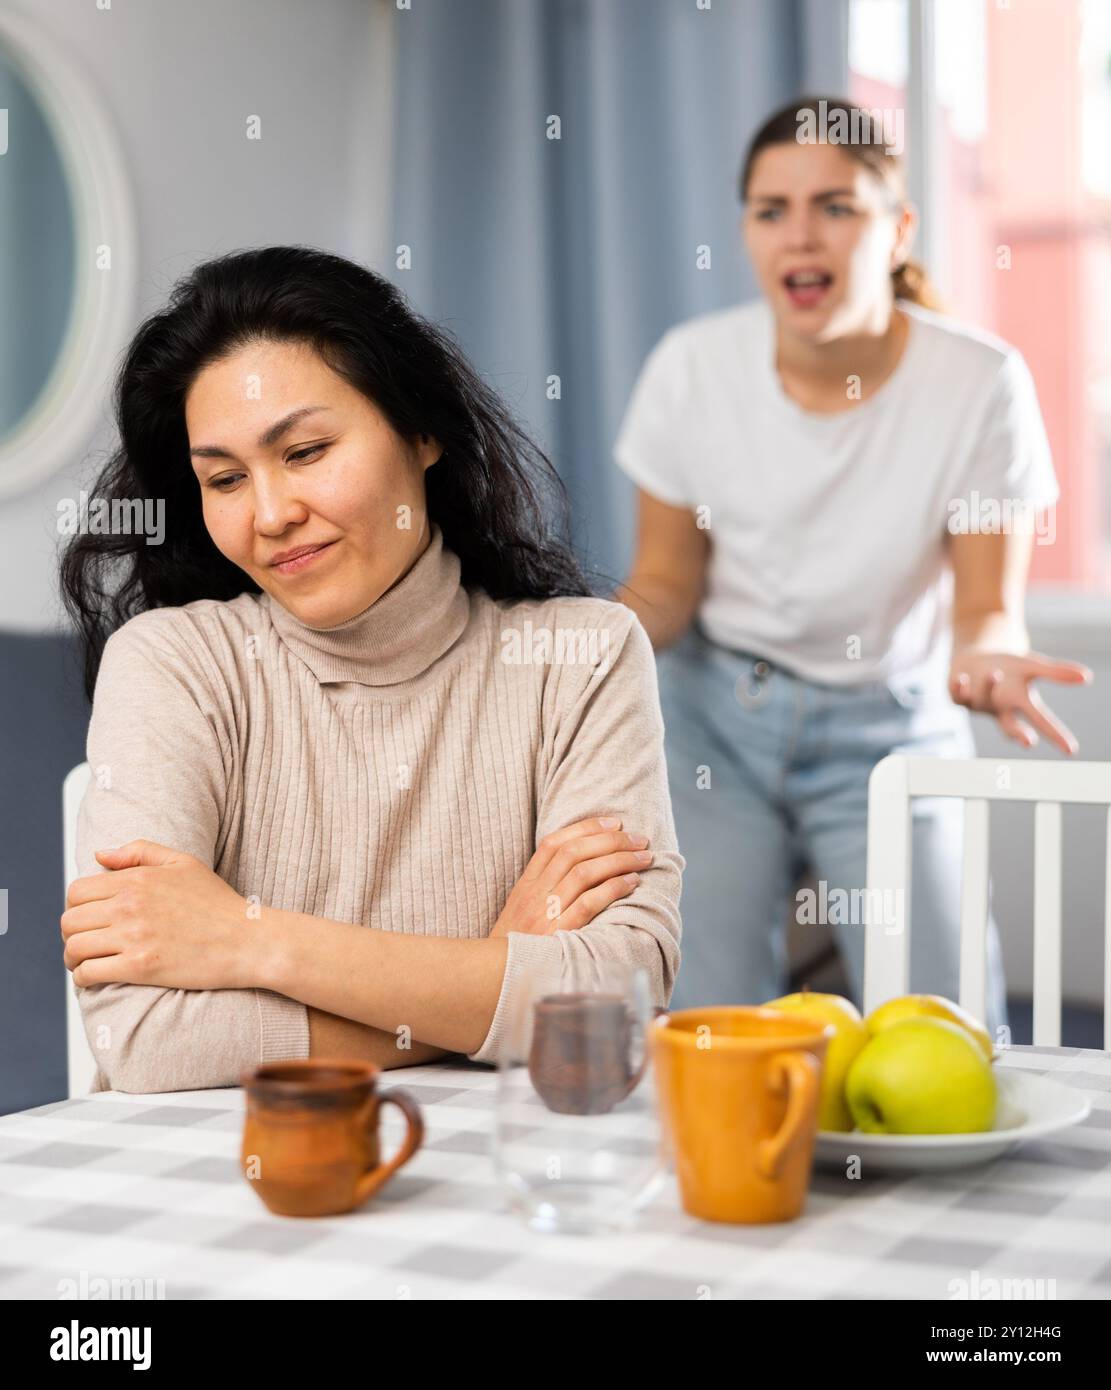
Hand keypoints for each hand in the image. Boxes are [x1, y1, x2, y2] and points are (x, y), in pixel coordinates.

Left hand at [61, 839, 255, 989]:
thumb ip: (140, 852)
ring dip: (73, 958)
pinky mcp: (140, 967)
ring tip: (86, 962)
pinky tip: (95, 977)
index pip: (77, 892)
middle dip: (72, 934)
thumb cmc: (219, 904)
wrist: (248, 940)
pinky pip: (89, 974)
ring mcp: (134, 937)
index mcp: (137, 879)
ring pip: (74, 948)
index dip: (77, 908)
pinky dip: (84, 978)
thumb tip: (100, 855)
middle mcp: (130, 905)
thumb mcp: (183, 863)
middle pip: (70, 921)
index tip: (88, 920)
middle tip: (86, 943)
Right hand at [491, 816, 652, 937]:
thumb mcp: (521, 912)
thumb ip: (544, 889)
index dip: (586, 828)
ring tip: (643, 858)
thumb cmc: (515, 947)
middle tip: (640, 839)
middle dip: (611, 841)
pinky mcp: (558, 935)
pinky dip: (613, 888)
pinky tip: (632, 883)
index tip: (614, 823)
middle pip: (574, 853)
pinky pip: (589, 903)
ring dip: (619, 860)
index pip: (554, 843)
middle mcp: (534, 894)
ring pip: (584, 872)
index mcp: (525, 885)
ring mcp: (545, 914)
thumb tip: (583, 867)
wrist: (496, 980)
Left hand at [948, 650, 1091, 754]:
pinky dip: (959, 687)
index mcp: (1020, 703)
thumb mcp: (1032, 666)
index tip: (1071, 749)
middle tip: (1030, 741)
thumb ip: (1057, 673)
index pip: (1041, 721)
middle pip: (1009, 726)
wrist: (974, 660)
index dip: (1056, 735)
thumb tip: (1087, 677)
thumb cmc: (1007, 667)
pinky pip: (957, 694)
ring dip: (990, 687)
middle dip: (1018, 734)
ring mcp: (978, 703)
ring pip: (983, 699)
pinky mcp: (957, 695)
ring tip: (996, 673)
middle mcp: (999, 708)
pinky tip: (961, 678)